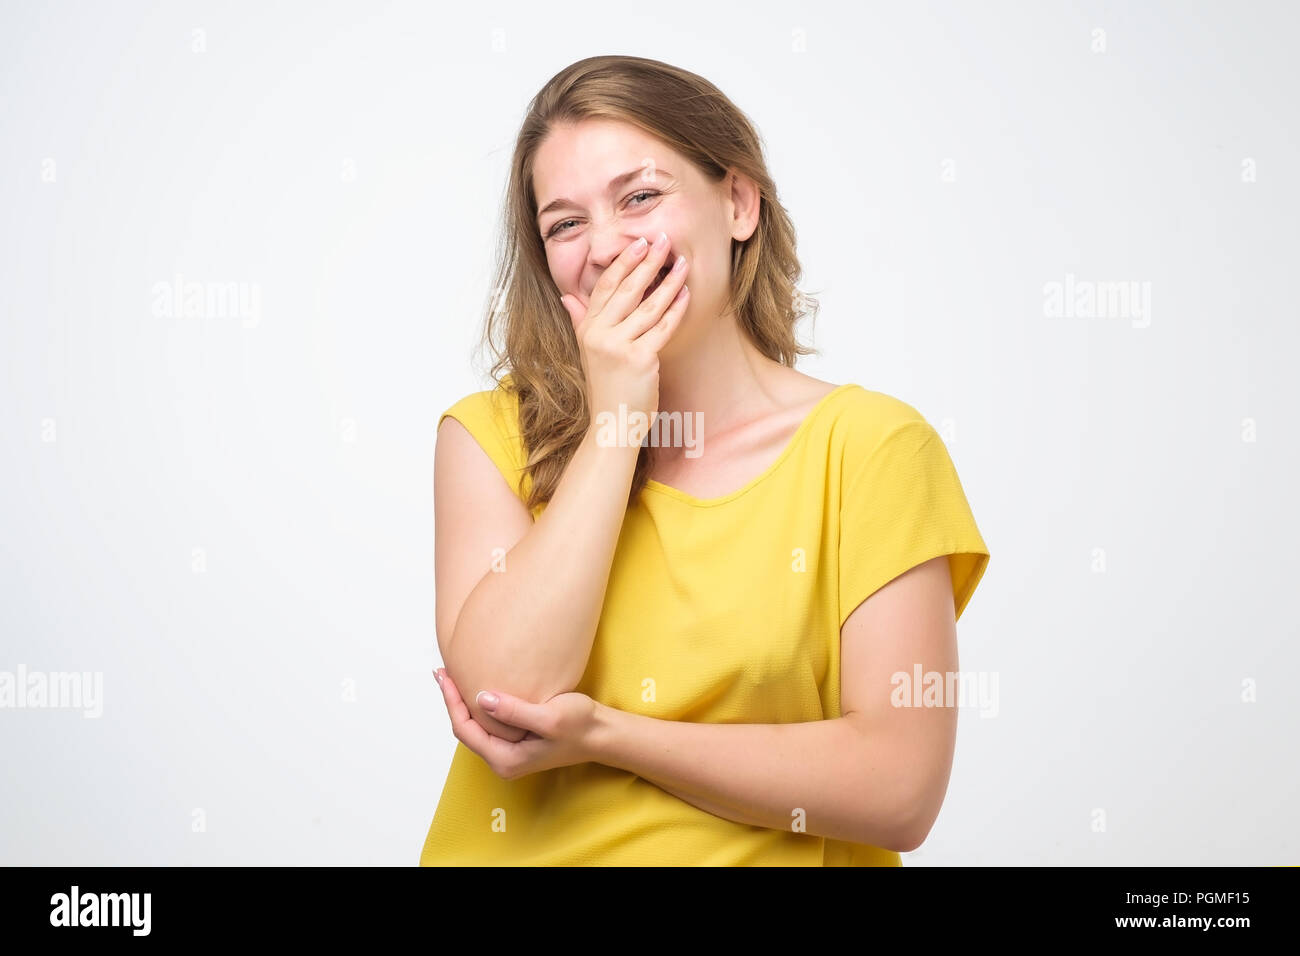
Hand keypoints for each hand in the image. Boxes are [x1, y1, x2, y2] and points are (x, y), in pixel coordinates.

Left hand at [433, 667, 601, 779]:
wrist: (603, 734)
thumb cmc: (581, 726)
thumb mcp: (549, 718)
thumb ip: (513, 711)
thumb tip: (481, 699)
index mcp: (506, 759)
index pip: (465, 729)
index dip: (451, 701)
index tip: (444, 675)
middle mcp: (503, 760)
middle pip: (465, 729)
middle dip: (452, 700)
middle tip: (442, 670)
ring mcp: (510, 753)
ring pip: (475, 726)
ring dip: (464, 701)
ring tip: (454, 676)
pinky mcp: (517, 742)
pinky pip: (488, 724)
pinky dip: (479, 704)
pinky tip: (478, 687)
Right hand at [559, 232, 690, 429]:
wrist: (612, 424)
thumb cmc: (607, 387)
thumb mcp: (589, 351)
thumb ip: (580, 321)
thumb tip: (567, 298)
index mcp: (587, 328)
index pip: (605, 286)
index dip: (622, 262)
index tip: (638, 242)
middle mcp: (599, 334)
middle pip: (627, 289)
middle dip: (647, 262)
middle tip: (664, 240)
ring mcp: (619, 346)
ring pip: (649, 305)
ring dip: (669, 281)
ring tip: (682, 263)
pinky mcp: (640, 359)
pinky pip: (663, 327)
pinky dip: (676, 309)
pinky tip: (686, 294)